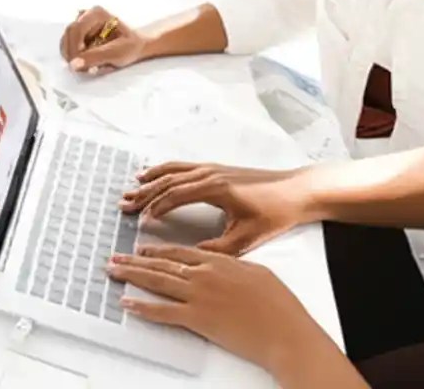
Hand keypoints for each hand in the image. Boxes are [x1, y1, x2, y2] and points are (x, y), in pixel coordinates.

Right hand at [60, 6, 145, 75]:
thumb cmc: (131, 46)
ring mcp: (79, 24)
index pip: (75, 29)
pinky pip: (68, 47)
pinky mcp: (77, 34)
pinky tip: (87, 62)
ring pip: (65, 42)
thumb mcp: (117, 53)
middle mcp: (85, 15)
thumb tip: (74, 64)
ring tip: (90, 66)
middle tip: (84, 69)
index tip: (77, 64)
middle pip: (68, 35)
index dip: (73, 48)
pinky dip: (75, 57)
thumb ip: (95, 57)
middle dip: (73, 55)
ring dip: (74, 57)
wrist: (136, 46)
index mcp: (96, 13)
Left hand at [108, 245, 333, 377]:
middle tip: (115, 257)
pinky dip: (142, 308)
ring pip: (156, 282)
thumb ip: (232, 266)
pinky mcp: (197, 318)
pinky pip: (162, 311)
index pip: (179, 251)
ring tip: (113, 271)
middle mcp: (204, 275)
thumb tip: (219, 263)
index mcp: (219, 261)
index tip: (141, 248)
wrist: (286, 332)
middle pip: (161, 264)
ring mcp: (198, 296)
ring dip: (131, 276)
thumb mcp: (257, 273)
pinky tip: (128, 304)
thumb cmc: (279, 306)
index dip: (157, 250)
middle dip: (134, 260)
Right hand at [122, 162, 311, 254]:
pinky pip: (181, 167)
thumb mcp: (248, 237)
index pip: (175, 195)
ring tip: (130, 189)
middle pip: (168, 181)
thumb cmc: (275, 213)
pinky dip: (163, 170)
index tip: (143, 221)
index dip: (157, 207)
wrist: (298, 191)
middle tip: (124, 205)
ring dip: (149, 180)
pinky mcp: (216, 169)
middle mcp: (209, 174)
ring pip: (172, 171)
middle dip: (144, 194)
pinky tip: (154, 175)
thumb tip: (192, 256)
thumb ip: (218, 248)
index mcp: (215, 189)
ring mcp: (211, 169)